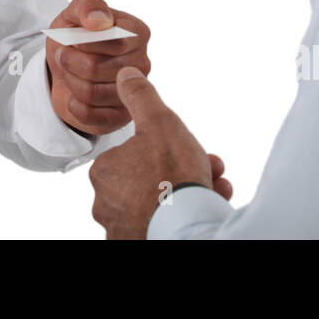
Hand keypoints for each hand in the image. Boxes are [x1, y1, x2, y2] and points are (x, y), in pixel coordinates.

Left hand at [45, 0, 150, 136]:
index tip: (73, 39)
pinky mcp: (120, 117)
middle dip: (70, 62)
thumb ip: (87, 7)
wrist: (65, 70)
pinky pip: (89, 114)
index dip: (84, 42)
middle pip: (97, 68)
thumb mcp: (73, 15)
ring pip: (91, 92)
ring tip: (70, 73)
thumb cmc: (74, 38)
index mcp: (137, 33)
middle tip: (63, 56)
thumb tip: (99, 20)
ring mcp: (133, 93)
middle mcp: (142, 63)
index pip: (114, 42)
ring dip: (70, 81)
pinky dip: (72, 104)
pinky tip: (74, 95)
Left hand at [88, 66, 229, 238]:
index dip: (167, 146)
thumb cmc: (171, 178)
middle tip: (207, 168)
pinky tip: (205, 208)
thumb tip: (125, 75)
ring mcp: (122, 228)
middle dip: (183, 170)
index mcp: (105, 172)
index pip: (137, 153)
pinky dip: (184, 215)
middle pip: (150, 179)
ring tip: (213, 189)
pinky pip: (164, 225)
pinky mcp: (141, 243)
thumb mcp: (158, 123)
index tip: (188, 148)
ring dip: (188, 191)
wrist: (186, 229)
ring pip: (160, 203)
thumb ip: (140, 97)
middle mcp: (107, 203)